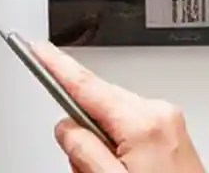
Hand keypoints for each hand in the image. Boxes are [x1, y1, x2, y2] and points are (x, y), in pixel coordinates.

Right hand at [33, 42, 205, 172]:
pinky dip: (117, 150)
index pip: (87, 85)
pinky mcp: (171, 134)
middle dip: (82, 133)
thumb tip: (66, 127)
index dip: (56, 66)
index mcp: (143, 122)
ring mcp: (168, 123)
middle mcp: (159, 114)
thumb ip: (83, 151)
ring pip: (112, 120)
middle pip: (98, 104)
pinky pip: (130, 130)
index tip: (37, 49)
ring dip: (100, 147)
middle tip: (83, 171)